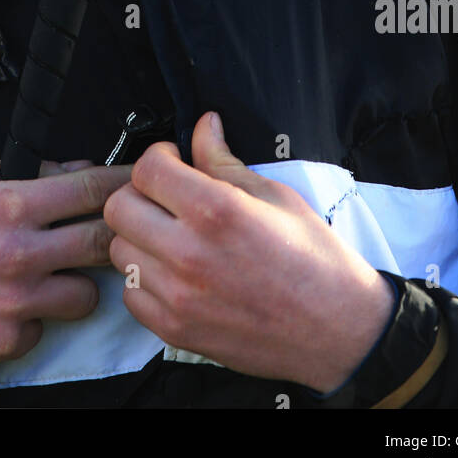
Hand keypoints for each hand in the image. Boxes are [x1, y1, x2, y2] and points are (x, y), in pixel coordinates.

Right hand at [0, 158, 130, 367]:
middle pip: (103, 242)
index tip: (139, 182)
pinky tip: (7, 305)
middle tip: (120, 235)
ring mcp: (14, 301)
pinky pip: (43, 328)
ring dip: (77, 284)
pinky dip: (34, 319)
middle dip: (118, 236)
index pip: (90, 188)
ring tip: (49, 276)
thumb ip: (19, 173)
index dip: (123, 183)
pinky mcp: (3, 341)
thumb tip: (71, 170)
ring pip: (86, 295)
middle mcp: (19, 252)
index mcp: (9, 204)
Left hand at [104, 113, 395, 392]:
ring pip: (119, 251)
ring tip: (171, 236)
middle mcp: (189, 254)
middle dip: (140, 193)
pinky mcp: (176, 331)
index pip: (147, 169)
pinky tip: (174, 273)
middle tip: (167, 197)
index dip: (159, 157)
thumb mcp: (275, 196)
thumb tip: (203, 126)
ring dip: (139, 237)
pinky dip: (144, 279)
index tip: (173, 161)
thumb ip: (224, 162)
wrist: (338, 331)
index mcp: (217, 211)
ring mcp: (178, 297)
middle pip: (119, 207)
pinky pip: (130, 294)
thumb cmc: (314, 259)